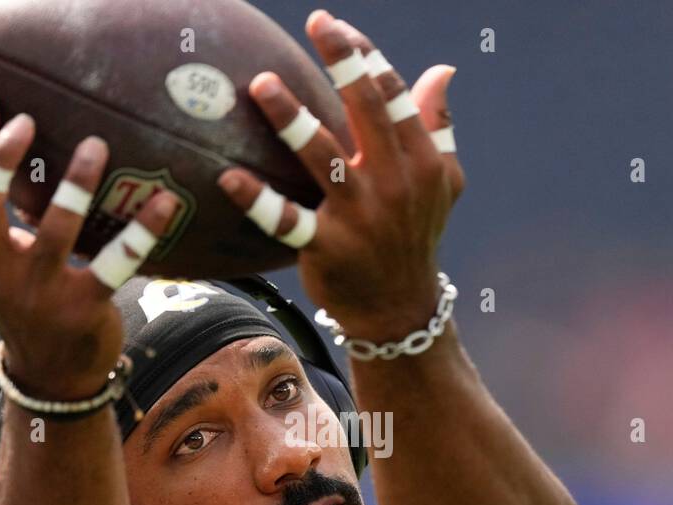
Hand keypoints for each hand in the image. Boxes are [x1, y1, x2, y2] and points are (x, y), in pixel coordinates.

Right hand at [0, 94, 179, 397]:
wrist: (51, 377)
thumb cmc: (24, 303)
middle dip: (0, 159)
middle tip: (26, 120)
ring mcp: (39, 294)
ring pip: (54, 230)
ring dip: (75, 184)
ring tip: (95, 145)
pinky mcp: (83, 308)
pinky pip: (115, 263)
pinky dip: (141, 229)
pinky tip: (163, 201)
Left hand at [217, 9, 464, 337]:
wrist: (400, 309)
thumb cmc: (416, 235)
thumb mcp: (441, 184)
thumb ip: (438, 127)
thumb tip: (443, 71)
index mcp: (422, 164)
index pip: (395, 98)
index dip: (367, 57)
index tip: (337, 26)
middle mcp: (394, 185)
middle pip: (367, 113)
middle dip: (343, 63)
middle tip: (317, 23)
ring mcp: (360, 218)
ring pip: (324, 157)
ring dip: (292, 118)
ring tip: (262, 84)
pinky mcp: (327, 248)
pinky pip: (287, 219)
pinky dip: (258, 200)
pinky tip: (229, 176)